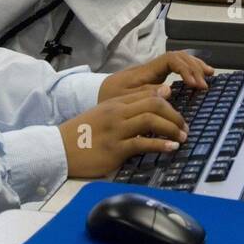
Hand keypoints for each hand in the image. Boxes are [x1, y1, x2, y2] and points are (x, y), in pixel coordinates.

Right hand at [59, 88, 188, 178]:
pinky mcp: (115, 149)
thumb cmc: (83, 133)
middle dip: (175, 115)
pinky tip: (171, 148)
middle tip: (184, 127)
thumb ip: (127, 107)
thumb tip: (156, 99)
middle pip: (154, 104)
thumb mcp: (104, 114)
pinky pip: (142, 143)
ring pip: (151, 120)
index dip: (169, 102)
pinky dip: (160, 144)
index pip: (148, 94)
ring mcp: (116, 130)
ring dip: (172, 128)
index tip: (179, 113)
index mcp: (115, 103)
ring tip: (182, 137)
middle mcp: (117, 113)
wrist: (60, 148)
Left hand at [98, 50, 212, 102]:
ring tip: (210, 75)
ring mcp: (153, 71)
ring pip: (179, 60)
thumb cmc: (109, 99)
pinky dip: (189, 71)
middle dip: (194, 67)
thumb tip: (169, 89)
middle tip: (205, 85)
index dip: (186, 69)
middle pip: (178, 57)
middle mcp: (151, 67)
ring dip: (195, 66)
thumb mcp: (124, 100)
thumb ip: (145, 95)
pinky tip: (198, 79)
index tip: (195, 85)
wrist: (95, 95)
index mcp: (144, 71)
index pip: (170, 59)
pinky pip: (175, 69)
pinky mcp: (154, 78)